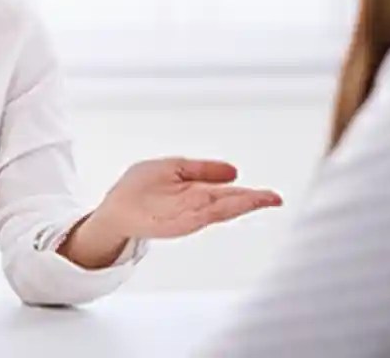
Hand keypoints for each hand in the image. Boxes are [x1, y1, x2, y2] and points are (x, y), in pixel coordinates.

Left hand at [59, 158, 281, 269]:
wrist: (114, 208)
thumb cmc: (139, 187)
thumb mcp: (174, 168)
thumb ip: (202, 169)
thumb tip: (234, 172)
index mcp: (197, 192)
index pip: (229, 193)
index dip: (251, 195)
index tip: (272, 196)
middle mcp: (196, 205)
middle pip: (230, 203)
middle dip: (252, 201)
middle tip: (275, 198)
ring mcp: (188, 214)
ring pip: (221, 209)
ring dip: (243, 205)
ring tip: (265, 199)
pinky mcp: (178, 221)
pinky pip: (203, 215)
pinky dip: (220, 210)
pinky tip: (235, 204)